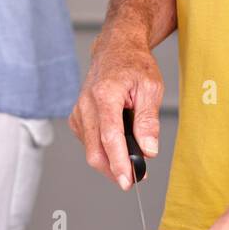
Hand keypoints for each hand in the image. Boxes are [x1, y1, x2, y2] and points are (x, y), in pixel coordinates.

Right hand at [69, 24, 163, 189]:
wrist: (115, 49)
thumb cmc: (134, 64)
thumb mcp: (151, 88)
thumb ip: (149, 121)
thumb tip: (149, 150)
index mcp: (105, 95)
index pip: (110, 137)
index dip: (119, 163)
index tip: (127, 180)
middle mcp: (86, 104)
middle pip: (95, 151)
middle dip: (114, 170)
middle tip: (137, 177)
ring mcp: (78, 111)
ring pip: (90, 150)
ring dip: (110, 161)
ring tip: (133, 159)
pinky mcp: (77, 118)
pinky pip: (88, 142)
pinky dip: (104, 150)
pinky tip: (119, 145)